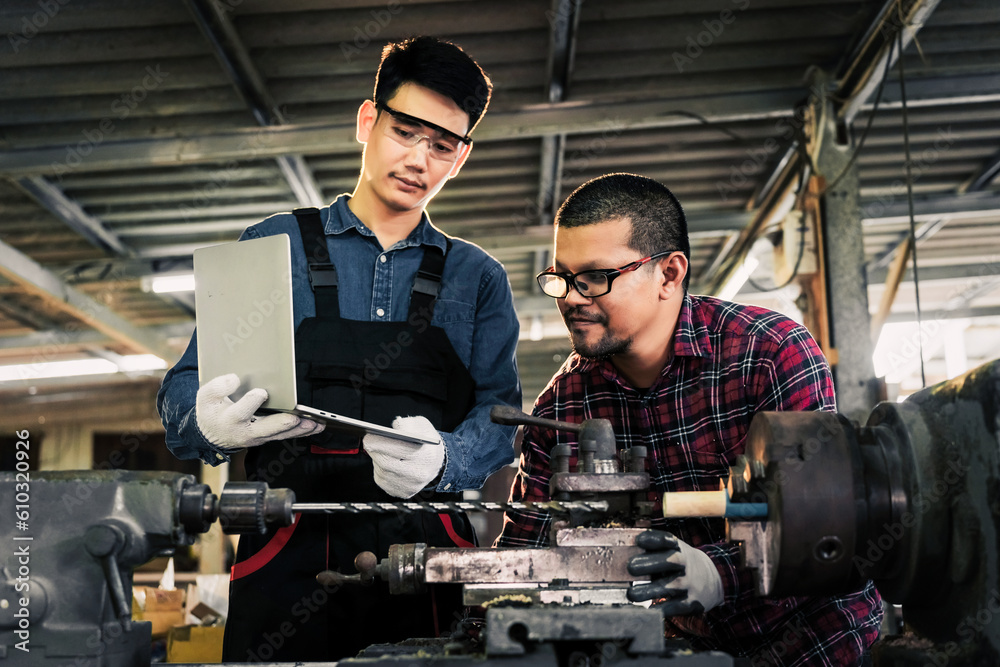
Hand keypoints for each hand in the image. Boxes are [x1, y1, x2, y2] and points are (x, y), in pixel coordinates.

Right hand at [196, 373, 322, 450]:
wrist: (211, 434)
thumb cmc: (211, 411)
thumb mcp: (205, 397)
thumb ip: (217, 387)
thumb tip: (234, 379)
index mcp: (229, 419)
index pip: (241, 412)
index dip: (251, 402)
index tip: (261, 392)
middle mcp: (245, 431)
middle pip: (266, 428)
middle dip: (282, 423)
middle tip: (296, 417)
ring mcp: (259, 436)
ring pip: (281, 434)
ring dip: (299, 429)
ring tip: (315, 423)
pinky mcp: (268, 437)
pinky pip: (286, 435)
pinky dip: (301, 432)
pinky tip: (316, 426)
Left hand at [363, 416, 444, 498]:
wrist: (436, 463)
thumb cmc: (426, 442)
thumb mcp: (422, 426)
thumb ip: (408, 424)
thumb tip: (394, 427)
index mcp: (426, 456)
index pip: (400, 450)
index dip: (381, 443)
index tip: (368, 436)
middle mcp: (419, 474)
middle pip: (387, 463)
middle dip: (374, 451)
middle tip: (367, 441)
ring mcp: (410, 486)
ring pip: (383, 472)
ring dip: (377, 460)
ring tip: (376, 450)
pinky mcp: (403, 492)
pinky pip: (383, 481)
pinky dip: (379, 469)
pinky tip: (383, 462)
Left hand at [627, 530, 723, 614]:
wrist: (715, 578)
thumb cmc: (681, 564)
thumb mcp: (672, 551)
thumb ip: (651, 551)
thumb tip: (621, 552)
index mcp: (677, 548)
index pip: (666, 540)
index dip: (653, 539)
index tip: (638, 541)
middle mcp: (685, 564)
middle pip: (670, 560)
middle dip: (650, 563)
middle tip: (630, 566)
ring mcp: (689, 583)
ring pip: (671, 586)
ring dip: (649, 590)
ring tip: (631, 594)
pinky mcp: (692, 603)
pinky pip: (677, 607)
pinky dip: (662, 609)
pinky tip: (648, 610)